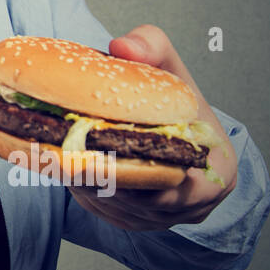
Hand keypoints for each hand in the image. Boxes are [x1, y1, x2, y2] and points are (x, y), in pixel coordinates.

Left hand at [68, 24, 237, 229]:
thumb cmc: (175, 97)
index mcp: (217, 175)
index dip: (141, 171)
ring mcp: (161, 220)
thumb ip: (152, 48)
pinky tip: (56, 162)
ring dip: (84, 182)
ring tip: (52, 151)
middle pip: (138, 198)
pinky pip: (101, 210)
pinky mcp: (133, 222)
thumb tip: (122, 46)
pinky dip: (79, 187)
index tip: (101, 150)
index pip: (180, 186)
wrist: (174, 126)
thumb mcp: (171, 65)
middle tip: (62, 148)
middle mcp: (192, 207)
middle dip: (100, 173)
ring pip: (115, 207)